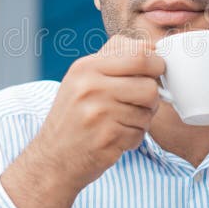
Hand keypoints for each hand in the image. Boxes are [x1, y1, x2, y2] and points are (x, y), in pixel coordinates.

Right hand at [1, 35, 164, 207]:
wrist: (53, 158)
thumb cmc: (74, 117)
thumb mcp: (83, 80)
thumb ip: (114, 60)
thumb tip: (152, 49)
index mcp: (86, 66)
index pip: (139, 53)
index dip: (156, 63)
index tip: (154, 73)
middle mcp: (90, 86)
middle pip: (149, 84)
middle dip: (153, 95)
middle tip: (142, 101)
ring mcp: (98, 112)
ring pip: (148, 110)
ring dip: (142, 119)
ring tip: (122, 122)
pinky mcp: (107, 136)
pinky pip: (141, 132)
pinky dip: (134, 137)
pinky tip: (115, 137)